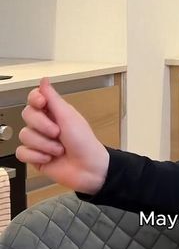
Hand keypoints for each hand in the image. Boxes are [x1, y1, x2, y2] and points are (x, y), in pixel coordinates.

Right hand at [16, 77, 108, 194]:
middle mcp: (45, 124)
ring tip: (59, 149)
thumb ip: (53, 99)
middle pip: (27, 115)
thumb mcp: (69, 117)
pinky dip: (36, 156)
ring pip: (24, 135)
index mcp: (55, 112)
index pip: (35, 98)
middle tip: (57, 132)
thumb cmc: (84, 141)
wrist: (88, 168)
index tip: (41, 103)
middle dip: (42, 125)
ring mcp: (39, 141)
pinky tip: (49, 158)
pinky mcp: (34, 156)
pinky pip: (21, 152)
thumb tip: (44, 80)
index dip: (35, 99)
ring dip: (44, 144)